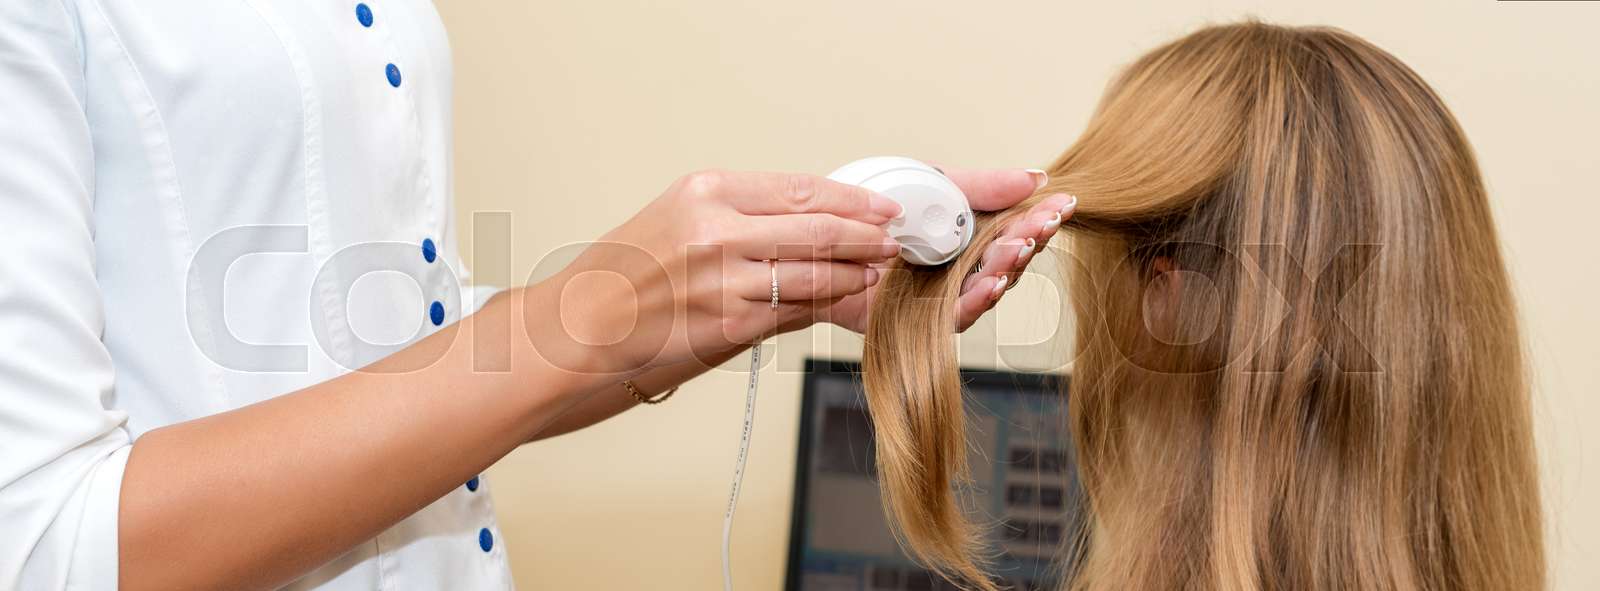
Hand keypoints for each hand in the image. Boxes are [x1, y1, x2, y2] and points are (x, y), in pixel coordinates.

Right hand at [526, 170, 902, 375]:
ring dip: (856, 273)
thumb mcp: (676, 223)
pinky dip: (827, 306)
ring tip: (879, 271)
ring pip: (814, 272)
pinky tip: (846, 302)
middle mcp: (716, 230)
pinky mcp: (729, 326)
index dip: (850, 200)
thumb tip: (805, 225)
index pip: (799, 189)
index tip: (879, 207)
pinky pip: (795, 312)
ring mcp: (724, 280)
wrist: (574, 333)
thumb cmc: (621, 280)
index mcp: (705, 192)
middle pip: (816, 227)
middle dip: (866, 235)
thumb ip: (739, 222)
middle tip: (894, 238)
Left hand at [824, 167, 1076, 331]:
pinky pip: (957, 315)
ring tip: (1019, 248)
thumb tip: (1035, 177)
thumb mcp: (937, 185)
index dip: (1041, 217)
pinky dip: (977, 299)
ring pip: (991, 285)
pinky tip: (991, 282)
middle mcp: (968, 264)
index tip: (1062, 203)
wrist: (829, 236)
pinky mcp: (925, 319)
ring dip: (1008, 267)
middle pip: (1011, 258)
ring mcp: (949, 292)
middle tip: (1042, 225)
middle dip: (1030, 239)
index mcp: (975, 231)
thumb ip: (983, 186)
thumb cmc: (881, 210)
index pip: (1019, 227)